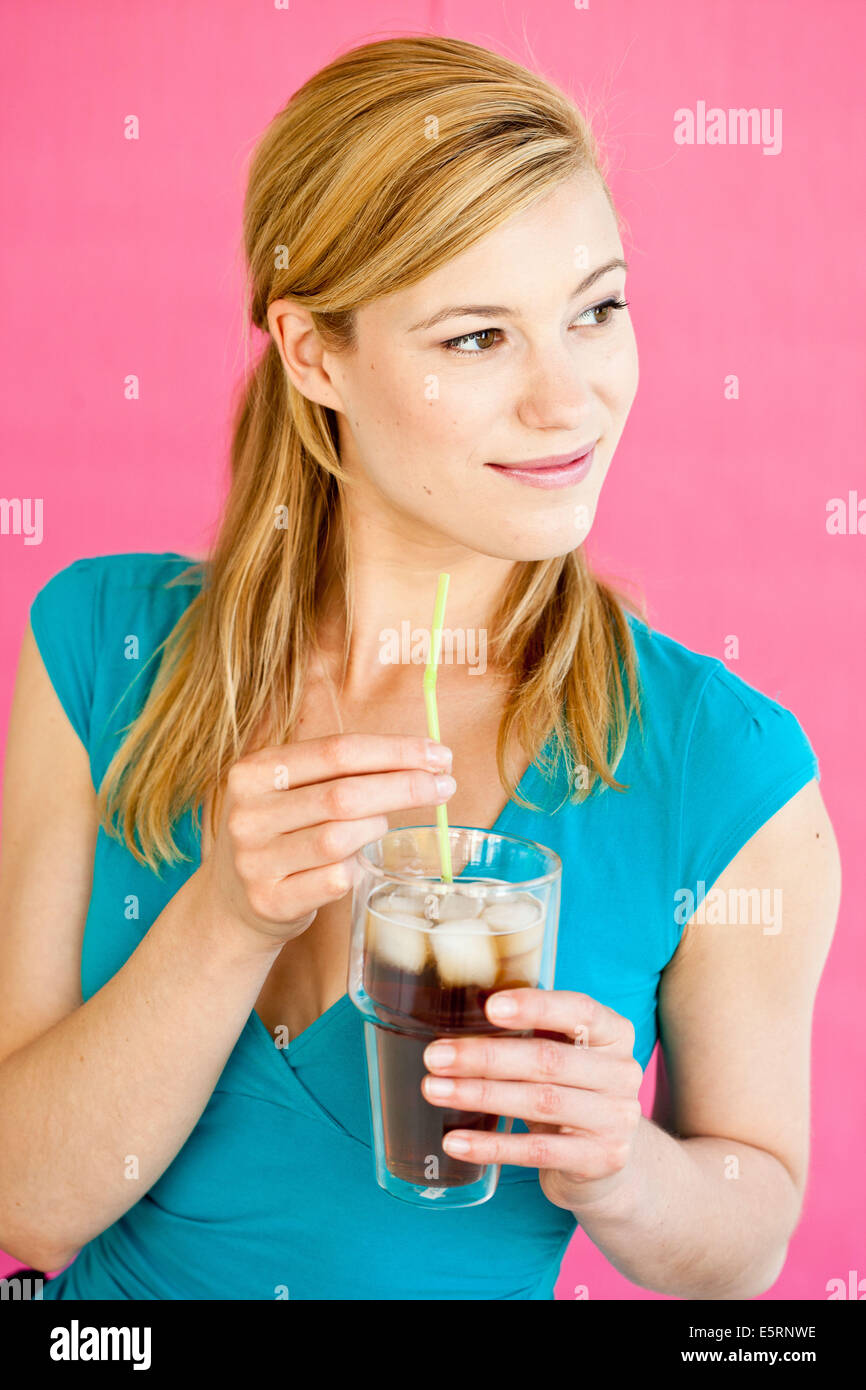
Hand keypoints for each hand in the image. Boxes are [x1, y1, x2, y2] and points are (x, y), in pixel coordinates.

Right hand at [197, 733, 455, 947]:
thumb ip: (338, 771)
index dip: (394, 751)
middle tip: (445, 786)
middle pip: (343, 794)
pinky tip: (358, 864)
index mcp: (253, 772)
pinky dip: (356, 869)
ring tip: (387, 824)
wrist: (230, 902)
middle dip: (405, 787)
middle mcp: (248, 815)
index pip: (336, 751)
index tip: (437, 754)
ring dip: (377, 828)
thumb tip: (423, 757)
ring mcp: (255, 862)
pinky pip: (334, 880)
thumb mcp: (288, 791)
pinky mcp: (269, 902)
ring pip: (340, 838)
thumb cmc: (280, 834)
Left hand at [421, 988, 643, 1212]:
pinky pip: (536, 1151)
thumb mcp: (565, 1054)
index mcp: (614, 1033)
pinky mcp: (599, 1159)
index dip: (534, 1006)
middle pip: (547, 1059)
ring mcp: (615, 1119)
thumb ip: (533, 1031)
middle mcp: (622, 1073)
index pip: (578, 1010)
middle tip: (436, 1056)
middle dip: (485, 1056)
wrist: (607, 1159)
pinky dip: (491, 1146)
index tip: (488, 1007)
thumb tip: (458, 1012)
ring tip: (435, 1089)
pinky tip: (455, 1141)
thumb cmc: (570, 1090)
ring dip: (480, 1095)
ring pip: (539, 1102)